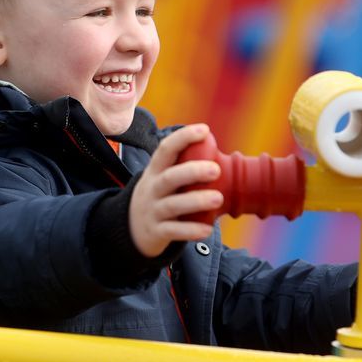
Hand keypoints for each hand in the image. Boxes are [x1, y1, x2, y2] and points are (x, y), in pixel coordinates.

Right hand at [129, 124, 223, 256]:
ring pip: (172, 205)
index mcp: (156, 170)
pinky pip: (173, 231)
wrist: (132, 228)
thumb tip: (229, 160)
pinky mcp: (156, 232)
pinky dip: (190, 230)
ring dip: (196, 201)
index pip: (166, 149)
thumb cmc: (161, 196)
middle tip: (215, 170)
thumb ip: (187, 169)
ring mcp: (152, 211)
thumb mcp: (164, 179)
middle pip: (169, 178)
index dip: (183, 138)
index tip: (204, 130)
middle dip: (192, 172)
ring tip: (218, 198)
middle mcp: (152, 189)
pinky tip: (207, 230)